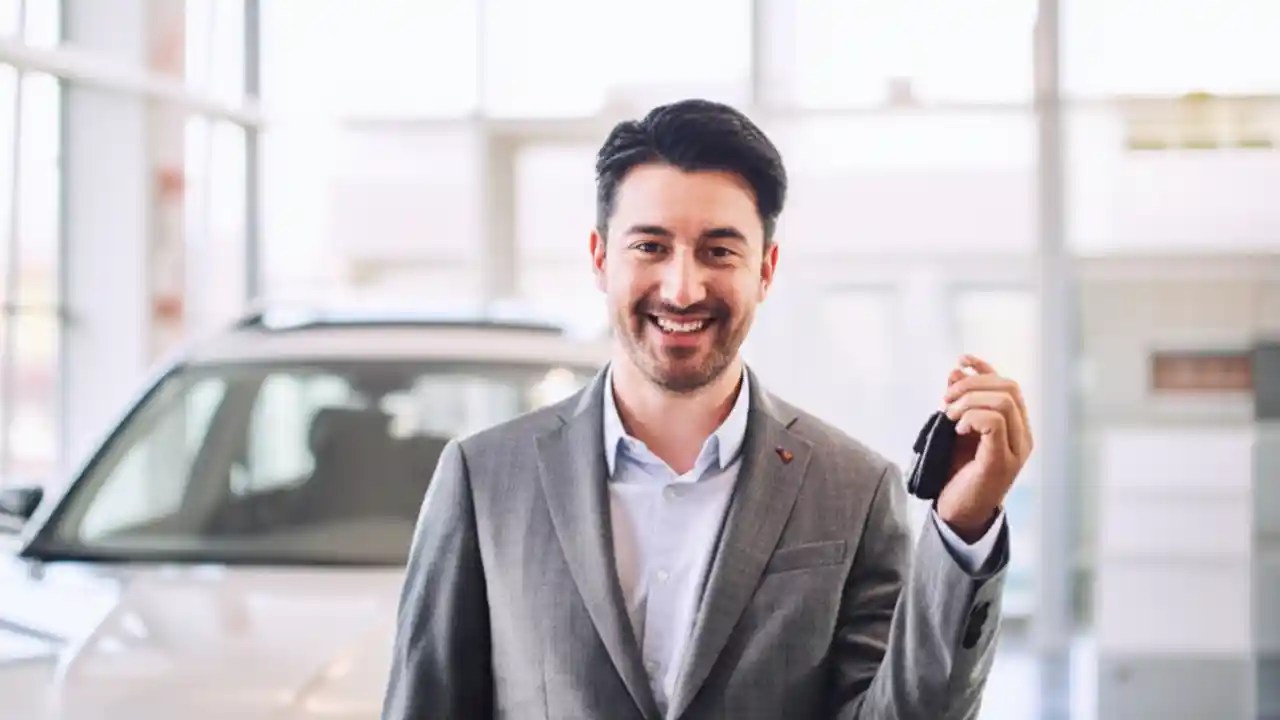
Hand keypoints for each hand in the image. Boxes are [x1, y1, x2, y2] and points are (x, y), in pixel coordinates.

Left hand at [935, 354, 1033, 541]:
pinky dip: (973, 418)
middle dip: (972, 385)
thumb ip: (960, 403)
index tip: (960, 362)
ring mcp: (1015, 450)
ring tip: (950, 417)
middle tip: (946, 401)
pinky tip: (958, 430)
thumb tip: (957, 371)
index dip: (985, 369)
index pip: (1009, 385)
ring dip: (969, 401)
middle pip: (1009, 387)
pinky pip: (995, 423)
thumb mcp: (957, 430)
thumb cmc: (957, 474)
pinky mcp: (1001, 462)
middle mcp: (1022, 437)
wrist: (958, 514)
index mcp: (1016, 427)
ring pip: (1003, 402)